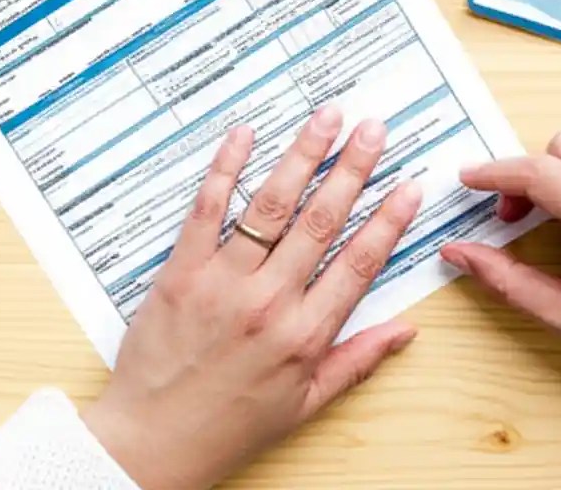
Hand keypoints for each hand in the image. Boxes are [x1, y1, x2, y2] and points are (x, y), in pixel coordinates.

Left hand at [82, 106, 422, 489]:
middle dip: (352, 168)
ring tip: (325, 118)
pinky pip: (206, 211)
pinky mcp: (180, 274)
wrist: (151, 442)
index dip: (389, 220)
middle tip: (372, 129)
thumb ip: (357, 360)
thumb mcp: (305, 403)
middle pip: (322, 221)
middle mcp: (269, 303)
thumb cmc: (229, 426)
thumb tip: (406, 330)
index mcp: (305, 335)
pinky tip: (244, 135)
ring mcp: (223, 284)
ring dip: (302, 156)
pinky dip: (225, 169)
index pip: (359, 262)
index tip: (409, 185)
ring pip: (271, 207)